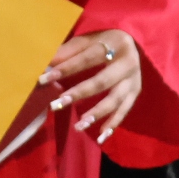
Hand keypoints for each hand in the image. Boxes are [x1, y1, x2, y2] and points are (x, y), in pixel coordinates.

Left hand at [41, 30, 141, 144]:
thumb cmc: (103, 41)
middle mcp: (128, 62)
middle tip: (56, 104)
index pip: (87, 58)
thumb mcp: (87, 41)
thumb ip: (68, 52)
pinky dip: (113, 124)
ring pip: (115, 99)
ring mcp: (133, 79)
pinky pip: (124, 111)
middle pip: (102, 81)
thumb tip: (45, 65)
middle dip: (78, 93)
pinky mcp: (135, 93)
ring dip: (96, 114)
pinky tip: (100, 136)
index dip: (66, 68)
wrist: (133, 42)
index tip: (44, 79)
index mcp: (115, 43)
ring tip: (78, 126)